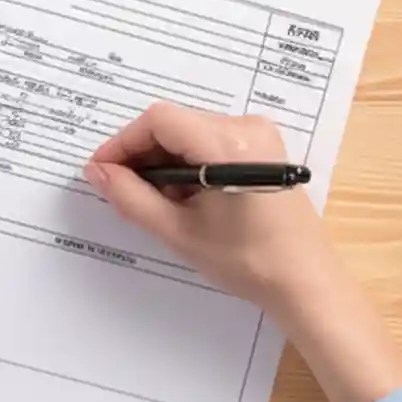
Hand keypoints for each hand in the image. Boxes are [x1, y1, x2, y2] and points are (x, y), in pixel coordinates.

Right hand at [83, 102, 331, 310]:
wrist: (304, 281)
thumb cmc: (247, 261)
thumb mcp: (179, 231)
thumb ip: (132, 197)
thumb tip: (96, 172)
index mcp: (229, 144)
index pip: (159, 121)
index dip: (123, 143)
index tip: (102, 172)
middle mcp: (247, 126)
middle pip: (175, 124)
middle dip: (143, 154)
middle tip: (124, 192)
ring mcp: (260, 134)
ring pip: (191, 132)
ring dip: (166, 161)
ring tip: (159, 202)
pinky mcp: (265, 147)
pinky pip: (211, 141)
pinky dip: (189, 163)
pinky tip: (186, 197)